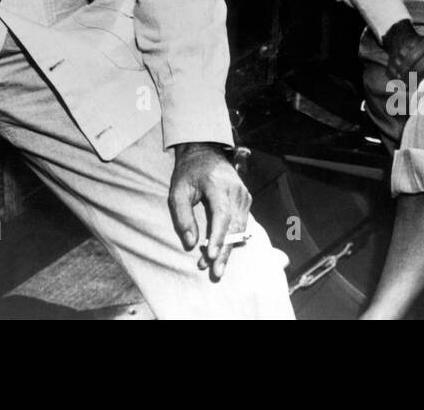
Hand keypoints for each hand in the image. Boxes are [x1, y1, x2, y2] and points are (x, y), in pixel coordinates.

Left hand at [168, 142, 250, 280]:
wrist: (206, 152)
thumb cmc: (189, 172)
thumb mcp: (178, 190)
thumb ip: (183, 216)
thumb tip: (190, 243)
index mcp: (218, 184)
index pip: (222, 215)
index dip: (218, 237)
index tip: (211, 256)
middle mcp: (236, 190)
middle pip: (234, 226)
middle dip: (225, 251)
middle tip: (215, 272)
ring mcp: (244, 195)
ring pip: (240, 228)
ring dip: (228, 248)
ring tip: (215, 267)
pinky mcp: (246, 200)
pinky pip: (242, 224)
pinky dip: (232, 239)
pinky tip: (221, 252)